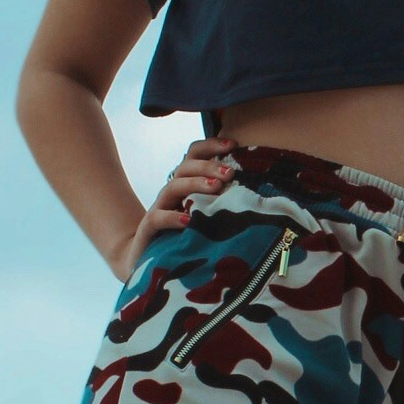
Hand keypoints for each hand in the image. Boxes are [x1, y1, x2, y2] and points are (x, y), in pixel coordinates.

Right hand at [112, 136, 236, 282]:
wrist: (146, 258)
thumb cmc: (184, 236)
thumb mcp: (205, 216)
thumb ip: (222, 203)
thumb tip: (258, 197)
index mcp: (185, 184)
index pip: (194, 155)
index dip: (211, 146)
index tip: (233, 144)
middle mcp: (172, 192)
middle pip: (185, 168)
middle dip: (208, 166)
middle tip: (229, 173)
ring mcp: (159, 208)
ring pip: (173, 187)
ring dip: (195, 184)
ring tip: (216, 187)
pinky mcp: (149, 228)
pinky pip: (158, 218)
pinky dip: (173, 217)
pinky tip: (189, 221)